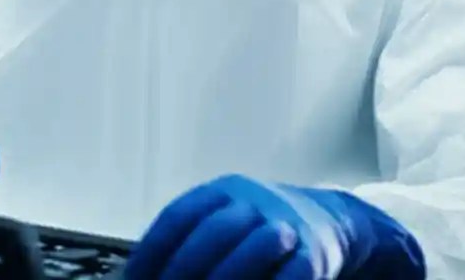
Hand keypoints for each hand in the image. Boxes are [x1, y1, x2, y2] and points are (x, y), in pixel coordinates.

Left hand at [124, 174, 423, 279]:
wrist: (329, 221)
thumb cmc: (259, 230)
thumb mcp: (225, 221)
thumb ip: (187, 244)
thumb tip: (135, 276)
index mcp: (221, 192)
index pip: (178, 218)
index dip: (151, 252)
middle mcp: (252, 201)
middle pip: (211, 233)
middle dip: (184, 271)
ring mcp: (284, 223)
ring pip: (252, 248)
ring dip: (224, 279)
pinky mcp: (313, 251)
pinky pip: (291, 272)